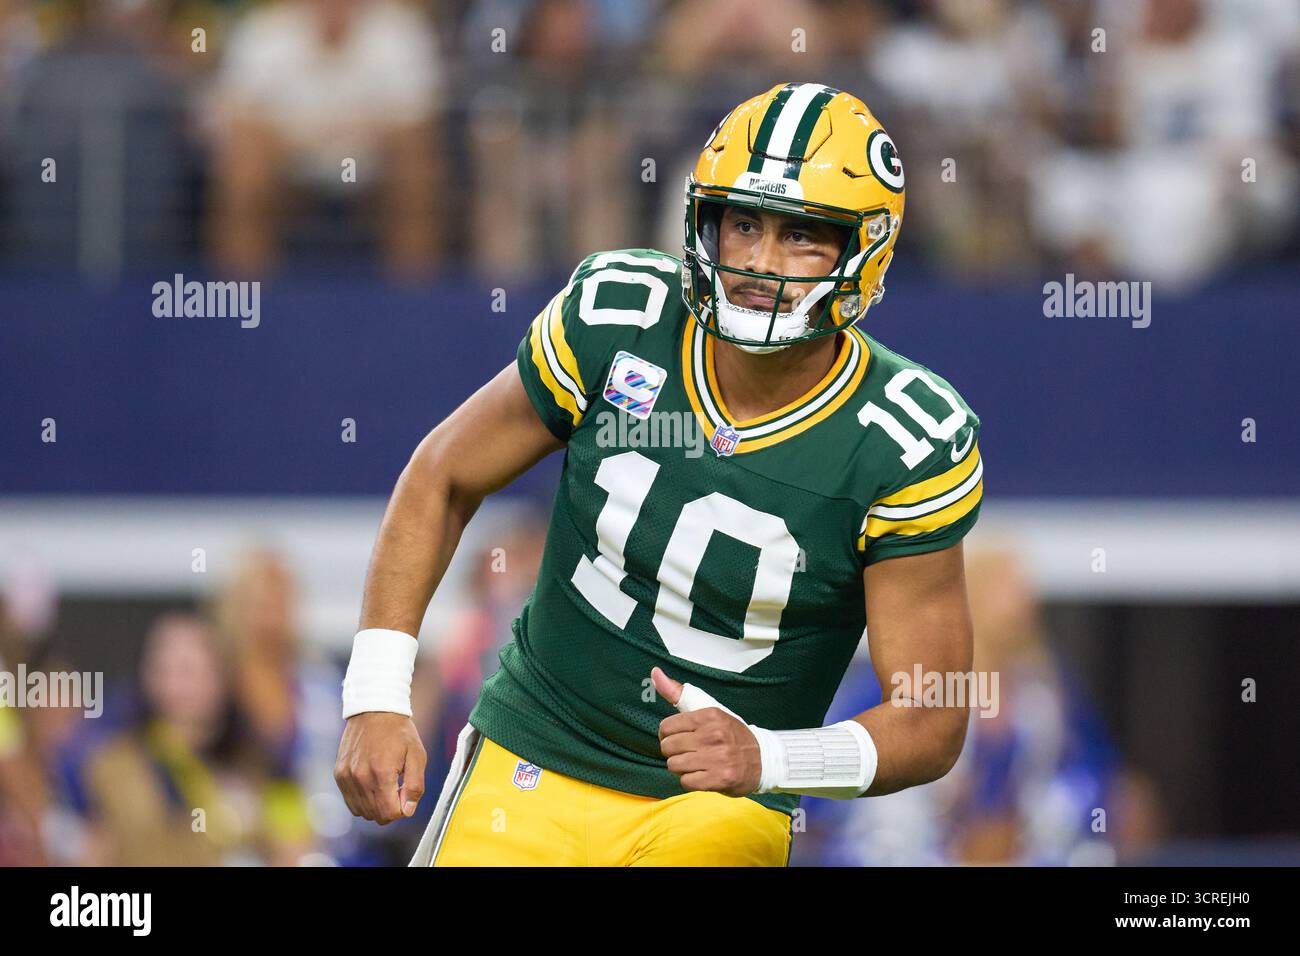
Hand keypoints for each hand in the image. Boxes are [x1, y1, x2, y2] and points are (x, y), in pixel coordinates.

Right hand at [334, 712, 426, 823]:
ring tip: (384, 784)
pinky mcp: (339, 774)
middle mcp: (360, 778)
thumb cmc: (399, 732)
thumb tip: (408, 811)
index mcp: (381, 773)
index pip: (390, 814)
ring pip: (361, 812)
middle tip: (397, 788)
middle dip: (390, 809)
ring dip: (375, 806)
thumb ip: (414, 786)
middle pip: (376, 816)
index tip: (405, 793)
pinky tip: (372, 782)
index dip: (402, 809)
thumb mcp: (417, 756)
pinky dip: (362, 799)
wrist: (374, 710)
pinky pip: (350, 801)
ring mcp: (347, 777)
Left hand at [652, 667, 761, 797]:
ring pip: (674, 765)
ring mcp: (719, 758)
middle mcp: (714, 734)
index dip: (668, 735)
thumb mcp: (708, 709)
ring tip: (697, 763)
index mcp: (710, 715)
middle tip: (690, 752)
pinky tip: (703, 775)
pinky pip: (686, 782)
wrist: (763, 760)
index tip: (680, 737)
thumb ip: (679, 693)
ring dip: (682, 767)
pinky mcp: (721, 779)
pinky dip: (691, 780)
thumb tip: (654, 672)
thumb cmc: (730, 734)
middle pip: (668, 747)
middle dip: (674, 752)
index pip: (666, 727)